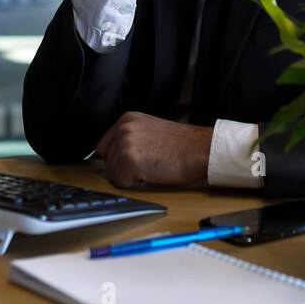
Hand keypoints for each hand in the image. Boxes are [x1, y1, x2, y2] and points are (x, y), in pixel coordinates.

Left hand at [94, 112, 213, 188]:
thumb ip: (131, 138)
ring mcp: (125, 143)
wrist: (200, 149)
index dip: (118, 159)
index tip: (133, 162)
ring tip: (151, 168)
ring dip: (129, 176)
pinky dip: (134, 184)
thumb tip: (115, 157)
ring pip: (112, 173)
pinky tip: (151, 174)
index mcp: (127, 119)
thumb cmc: (182, 145)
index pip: (105, 146)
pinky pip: (121, 182)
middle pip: (107, 160)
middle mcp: (123, 128)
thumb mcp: (150, 131)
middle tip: (147, 165)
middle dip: (123, 168)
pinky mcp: (129, 159)